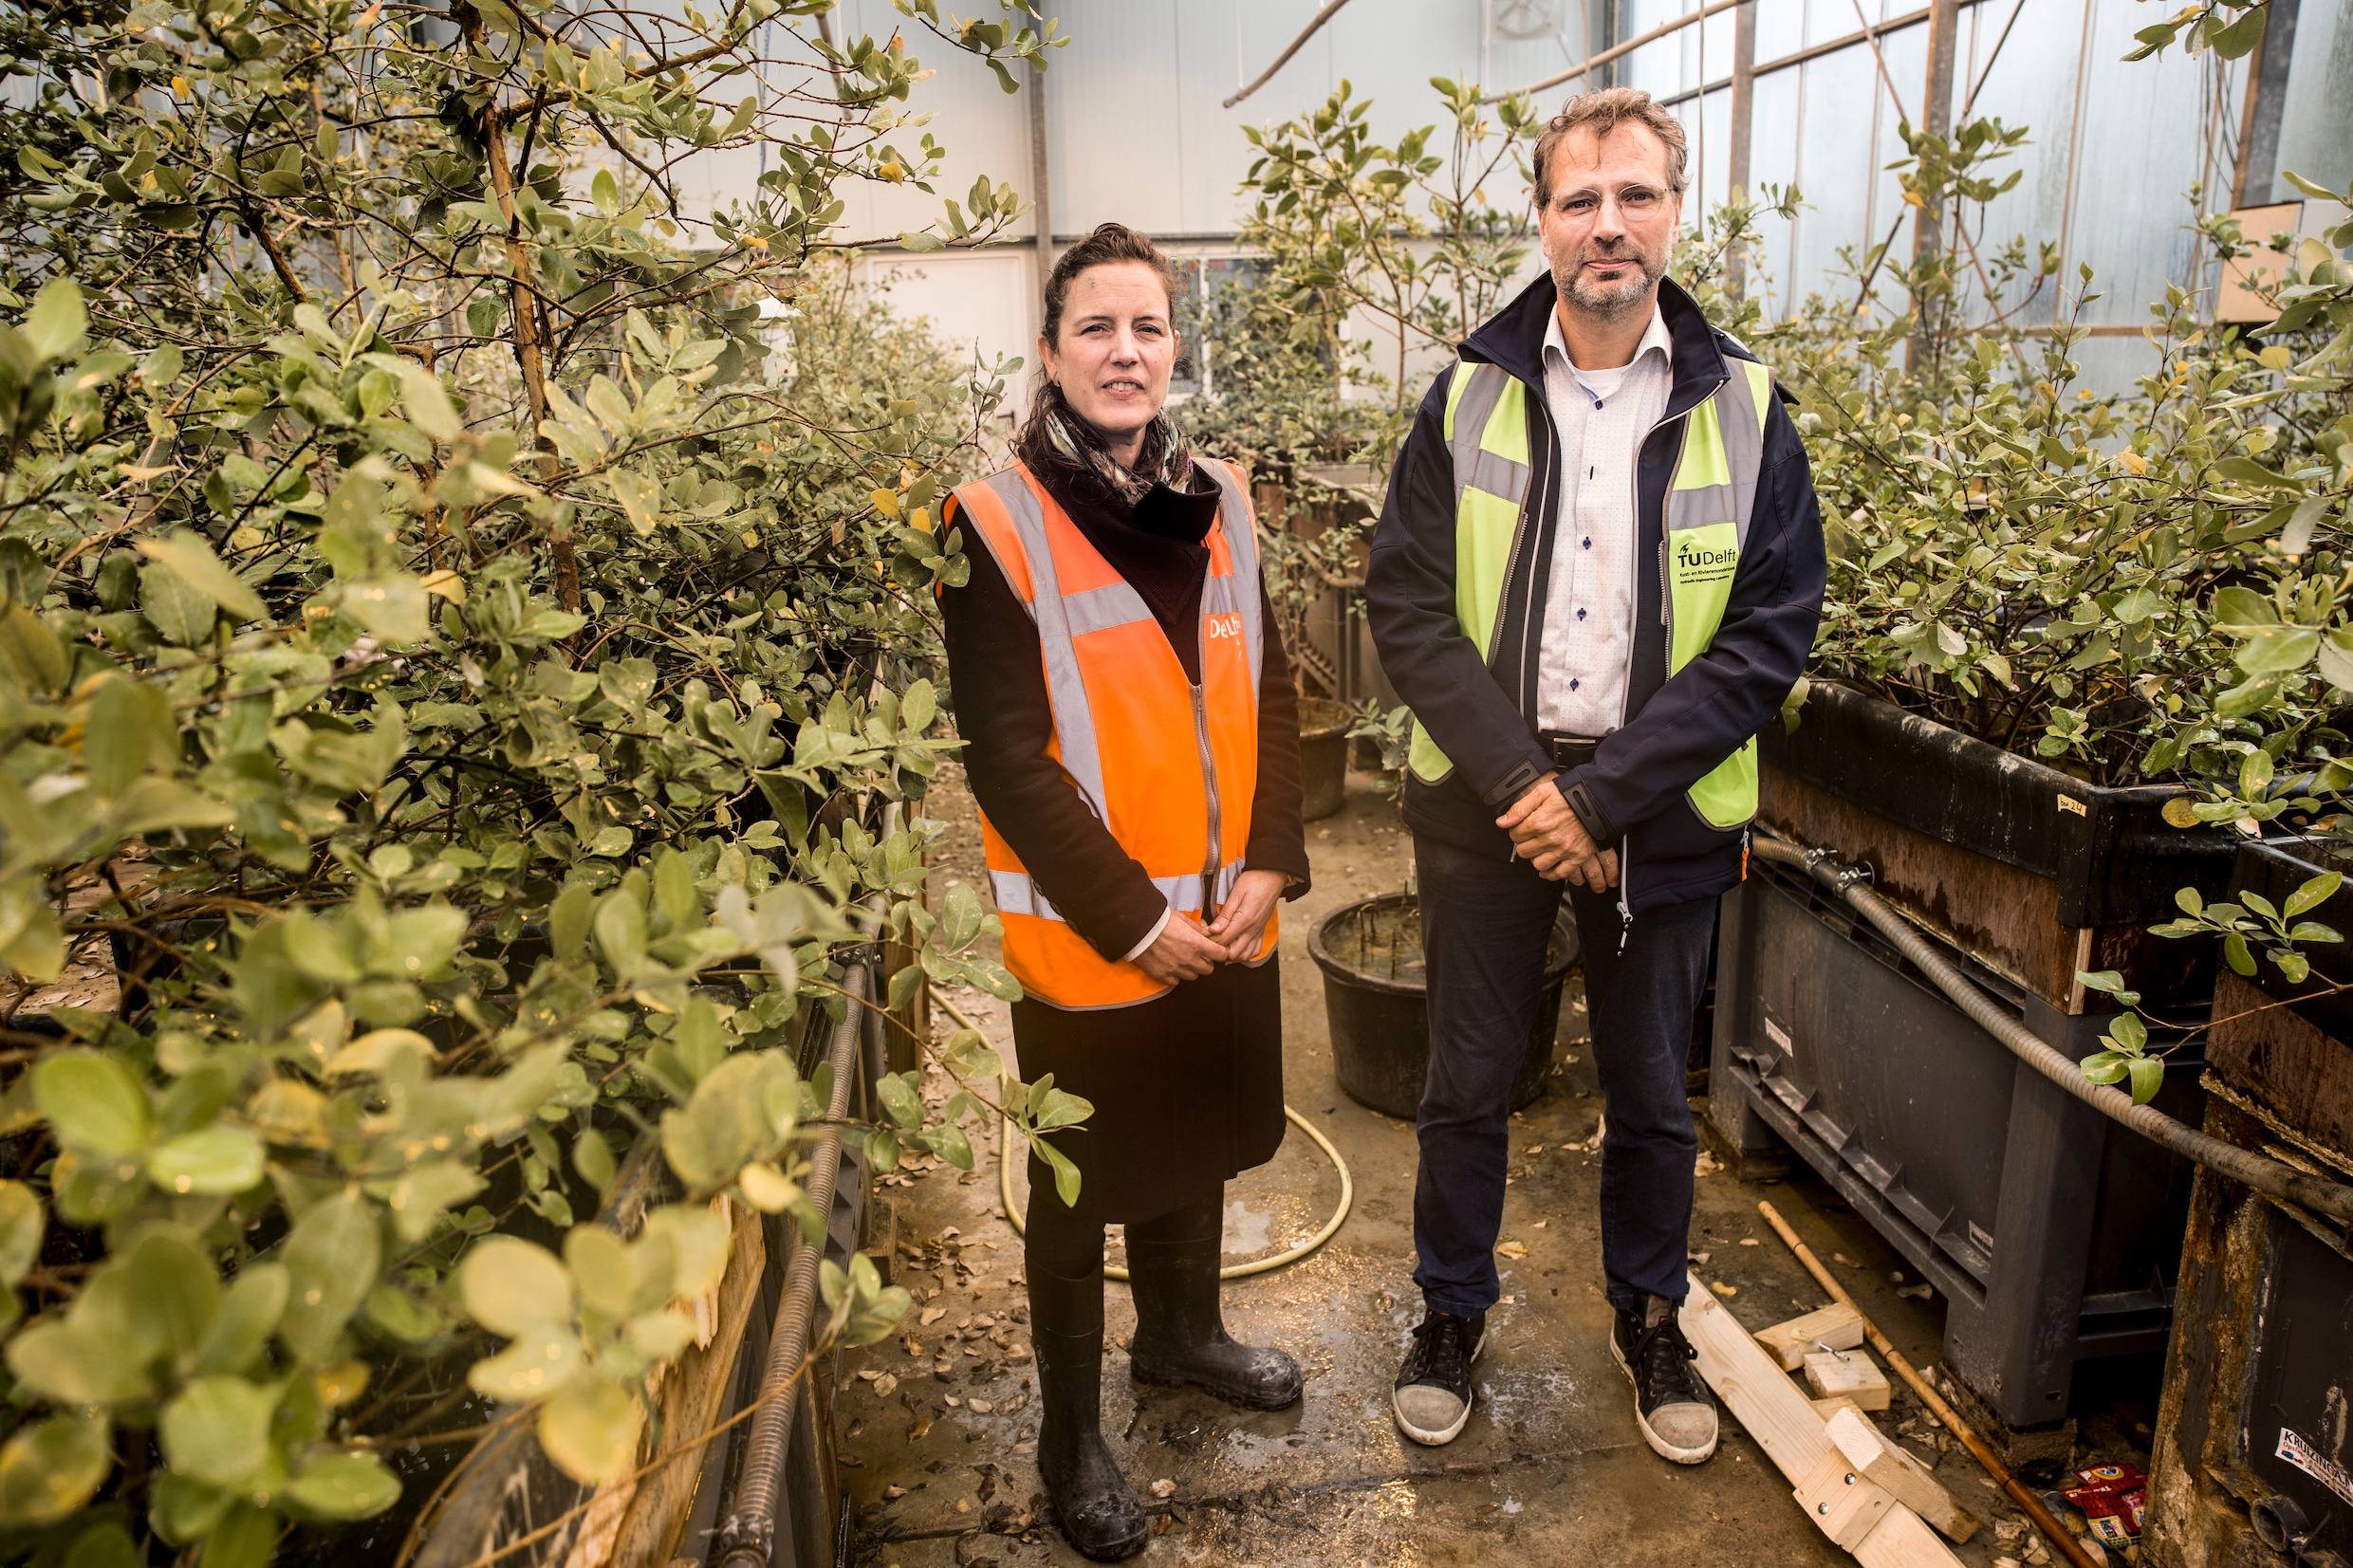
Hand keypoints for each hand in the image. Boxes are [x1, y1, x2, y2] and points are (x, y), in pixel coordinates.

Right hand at [1133, 912, 1228, 984]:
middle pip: (1209, 969)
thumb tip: (1210, 934)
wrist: (1137, 927)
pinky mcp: (1163, 975)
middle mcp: (1189, 959)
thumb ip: (1199, 930)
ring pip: (1193, 976)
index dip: (1219, 952)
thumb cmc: (1161, 920)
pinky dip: (1176, 975)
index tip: (1215, 950)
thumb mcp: (1184, 920)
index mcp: (1197, 944)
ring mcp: (1176, 969)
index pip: (1221, 955)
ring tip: (1182, 959)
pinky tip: (1171, 965)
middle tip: (1198, 955)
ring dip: (1191, 969)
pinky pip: (1176, 981)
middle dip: (1206, 962)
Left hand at [1204, 868, 1287, 961]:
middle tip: (1210, 941)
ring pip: (1245, 956)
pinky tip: (1235, 947)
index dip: (1210, 939)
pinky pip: (1254, 951)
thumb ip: (1225, 915)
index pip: (1223, 940)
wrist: (1272, 876)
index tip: (1203, 933)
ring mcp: (1258, 932)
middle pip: (1233, 953)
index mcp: (1245, 920)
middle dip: (1219, 951)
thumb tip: (1213, 930)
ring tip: (1221, 945)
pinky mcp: (1261, 931)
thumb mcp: (1235, 894)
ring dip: (1231, 955)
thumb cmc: (1254, 881)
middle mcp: (1253, 929)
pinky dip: (1244, 954)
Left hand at [1497, 772, 1619, 891]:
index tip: (1523, 828)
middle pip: (1524, 851)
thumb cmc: (1571, 794)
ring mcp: (1564, 850)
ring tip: (1541, 850)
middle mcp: (1550, 839)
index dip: (1517, 831)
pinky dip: (1551, 873)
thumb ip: (1520, 808)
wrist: (1598, 799)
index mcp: (1539, 822)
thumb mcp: (1542, 792)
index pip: (1515, 835)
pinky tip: (1548, 867)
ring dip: (1537, 858)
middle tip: (1532, 838)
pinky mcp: (1577, 857)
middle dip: (1525, 844)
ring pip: (1538, 865)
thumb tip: (1501, 822)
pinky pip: (1559, 874)